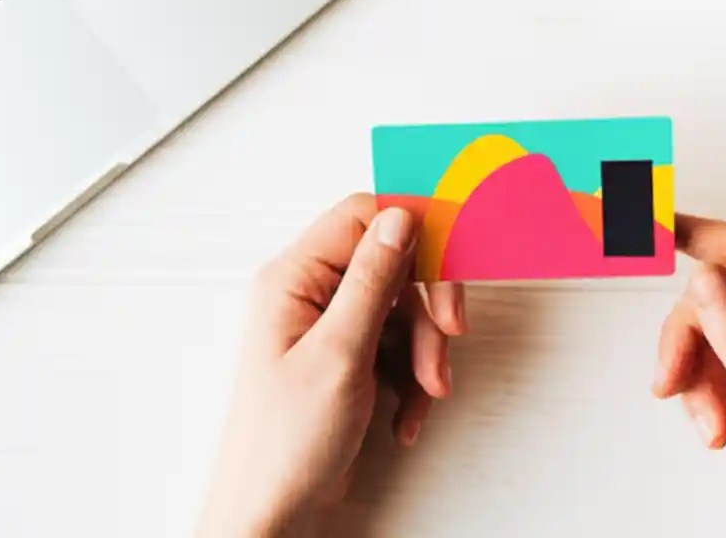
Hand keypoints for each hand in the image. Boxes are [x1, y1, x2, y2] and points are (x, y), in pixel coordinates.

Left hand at [198, 194, 465, 537]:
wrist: (274, 512)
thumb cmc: (285, 442)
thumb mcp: (340, 352)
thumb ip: (373, 280)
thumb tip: (400, 219)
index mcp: (293, 278)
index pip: (363, 217)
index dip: (415, 231)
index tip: (451, 262)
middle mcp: (309, 294)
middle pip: (394, 264)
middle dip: (428, 306)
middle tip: (449, 334)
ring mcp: (330, 327)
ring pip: (404, 309)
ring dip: (425, 350)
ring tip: (424, 392)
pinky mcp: (348, 359)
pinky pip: (399, 346)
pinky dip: (413, 376)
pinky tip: (406, 412)